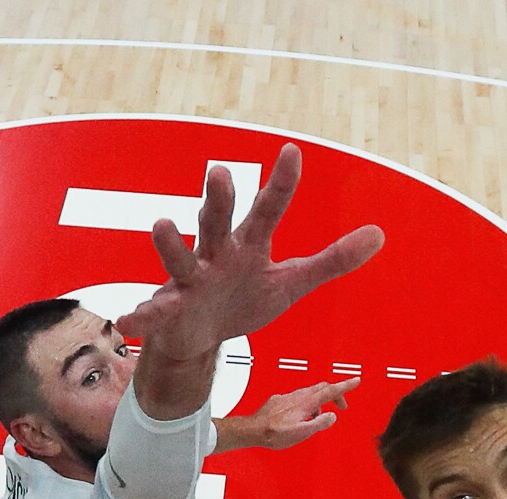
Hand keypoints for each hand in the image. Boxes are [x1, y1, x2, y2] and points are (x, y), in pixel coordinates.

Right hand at [116, 144, 383, 363]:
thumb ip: (332, 260)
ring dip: (170, 244)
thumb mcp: (291, 283)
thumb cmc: (243, 300)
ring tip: (161, 225)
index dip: (281, 184)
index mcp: (247, 246)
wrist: (200, 339)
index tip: (293, 151)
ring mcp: (188, 282)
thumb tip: (379, 234)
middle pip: (217, 222)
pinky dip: (140, 316)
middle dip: (218, 199)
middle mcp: (215, 255)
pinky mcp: (168, 312)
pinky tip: (127, 321)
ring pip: (178, 259)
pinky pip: (153, 313)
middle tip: (219, 171)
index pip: (268, 210)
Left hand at [223, 376, 359, 450]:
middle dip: (335, 393)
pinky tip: (303, 415)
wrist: (254, 430)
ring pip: (310, 392)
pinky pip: (299, 398)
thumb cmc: (275, 433)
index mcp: (306, 403)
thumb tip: (331, 416)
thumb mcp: (302, 432)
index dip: (345, 386)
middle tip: (342, 405)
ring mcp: (289, 397)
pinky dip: (307, 404)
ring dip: (320, 401)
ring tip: (320, 416)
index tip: (355, 380)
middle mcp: (298, 396)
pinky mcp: (281, 400)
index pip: (330, 391)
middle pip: (322, 388)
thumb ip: (319, 423)